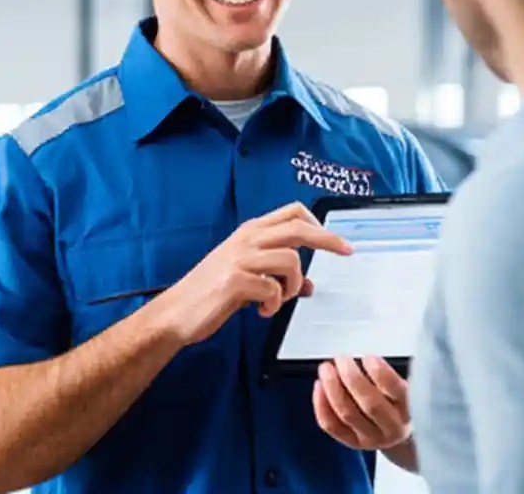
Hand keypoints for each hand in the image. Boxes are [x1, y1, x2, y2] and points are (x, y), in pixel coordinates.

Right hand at [153, 202, 352, 345]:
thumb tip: (309, 285)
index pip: (291, 213)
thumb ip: (276, 272)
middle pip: (297, 227)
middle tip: (346, 252)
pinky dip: (274, 303)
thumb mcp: (246, 274)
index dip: (318, 223)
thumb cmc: (210, 291)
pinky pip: (273, 288)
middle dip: (327, 240)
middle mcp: (247, 240)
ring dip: (293, 285)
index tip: (337, 240)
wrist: (177, 311)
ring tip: (279, 300)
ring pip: (290, 260)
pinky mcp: (235, 281)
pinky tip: (262, 310)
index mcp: (250, 232)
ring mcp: (240, 259)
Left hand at [314, 356, 410, 450]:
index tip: (368, 357)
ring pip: (348, 414)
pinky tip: (319, 385)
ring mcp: (371, 438)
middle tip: (342, 359)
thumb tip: (358, 359)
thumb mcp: (399, 386)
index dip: (380, 373)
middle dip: (352, 378)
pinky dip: (321, 404)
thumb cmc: (395, 401)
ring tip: (326, 368)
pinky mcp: (352, 442)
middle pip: (370, 404)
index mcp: (409, 407)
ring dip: (333, 388)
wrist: (396, 432)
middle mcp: (392, 427)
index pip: (396, 391)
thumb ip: (384, 374)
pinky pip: (332, 425)